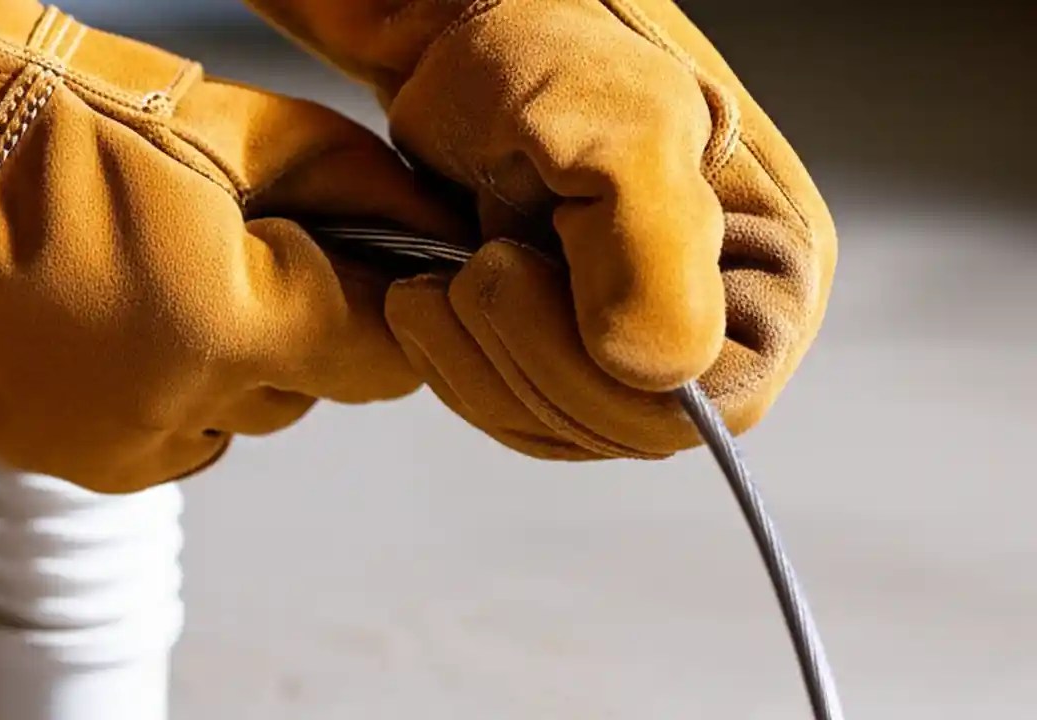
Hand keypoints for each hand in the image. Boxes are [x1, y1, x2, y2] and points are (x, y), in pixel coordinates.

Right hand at [0, 0, 461, 490]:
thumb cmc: (101, 126)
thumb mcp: (263, 137)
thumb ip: (367, 197)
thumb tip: (435, 234)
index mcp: (238, 324)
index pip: (383, 364)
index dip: (380, 320)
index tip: (364, 289)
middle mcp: (181, 405)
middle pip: (307, 397)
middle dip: (294, 339)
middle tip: (241, 271)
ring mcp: (123, 441)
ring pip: (237, 426)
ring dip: (228, 375)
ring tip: (173, 298)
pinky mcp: (79, 460)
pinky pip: (169, 446)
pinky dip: (167, 403)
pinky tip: (129, 335)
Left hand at [373, 0, 837, 459]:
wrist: (473, 37)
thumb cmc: (545, 56)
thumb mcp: (616, 127)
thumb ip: (653, 249)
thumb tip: (660, 373)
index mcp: (770, 268)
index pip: (709, 401)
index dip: (599, 373)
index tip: (511, 268)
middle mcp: (720, 318)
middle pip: (629, 429)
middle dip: (525, 362)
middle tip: (470, 266)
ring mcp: (642, 338)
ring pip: (566, 431)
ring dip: (479, 368)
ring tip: (432, 280)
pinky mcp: (572, 350)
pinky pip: (522, 415)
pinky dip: (461, 371)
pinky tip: (427, 302)